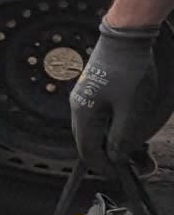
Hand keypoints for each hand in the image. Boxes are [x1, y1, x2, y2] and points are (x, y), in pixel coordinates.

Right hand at [73, 23, 170, 166]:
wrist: (125, 38)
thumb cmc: (129, 73)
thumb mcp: (131, 111)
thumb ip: (122, 138)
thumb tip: (114, 157)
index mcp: (84, 114)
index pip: (88, 150)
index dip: (104, 166)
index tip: (121, 176)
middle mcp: (78, 107)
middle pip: (88, 141)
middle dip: (109, 156)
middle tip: (132, 164)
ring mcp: (84, 97)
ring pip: (94, 128)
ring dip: (112, 141)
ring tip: (137, 147)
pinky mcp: (93, 89)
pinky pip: (99, 116)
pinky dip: (112, 128)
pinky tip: (127, 127)